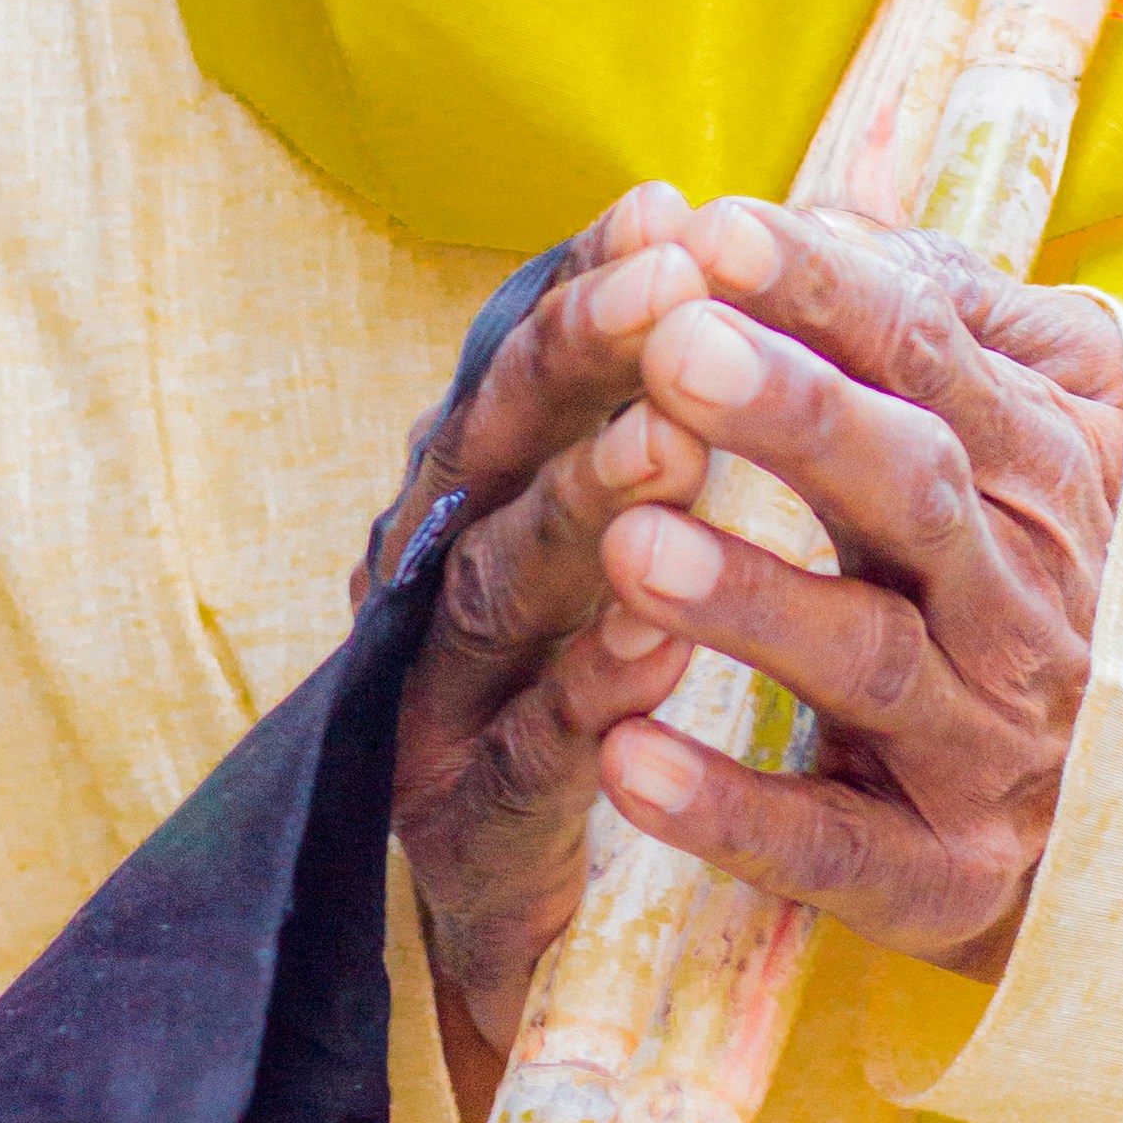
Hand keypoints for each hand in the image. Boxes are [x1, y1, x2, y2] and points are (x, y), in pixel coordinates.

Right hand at [371, 184, 731, 1057]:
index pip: (530, 364)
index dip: (592, 288)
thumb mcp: (596, 525)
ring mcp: (442, 700)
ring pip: (505, 587)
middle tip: (674, 289)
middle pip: (499, 448)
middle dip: (583, 362)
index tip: (672, 212)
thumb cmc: (566, 674)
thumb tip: (684, 221)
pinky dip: (588, 694)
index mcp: (478, 491)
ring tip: (670, 448)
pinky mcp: (470, 824)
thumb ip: (629, 390)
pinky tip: (654, 647)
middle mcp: (437, 574)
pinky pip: (535, 753)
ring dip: (586, 510)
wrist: (512, 910)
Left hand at [378, 193, 1122, 1085]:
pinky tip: (627, 764)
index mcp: (1041, 469)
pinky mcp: (948, 877)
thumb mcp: (1033, 438)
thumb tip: (829, 211)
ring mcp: (993, 744)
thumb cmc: (1041, 588)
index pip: (932, 354)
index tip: (710, 231)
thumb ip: (944, 324)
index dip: (824, 290)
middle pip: (914, 489)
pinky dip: (734, 813)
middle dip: (795, 414)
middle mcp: (1027, 598)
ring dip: (752, 602)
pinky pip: (839, 845)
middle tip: (675, 346)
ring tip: (628, 543)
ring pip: (872, 662)